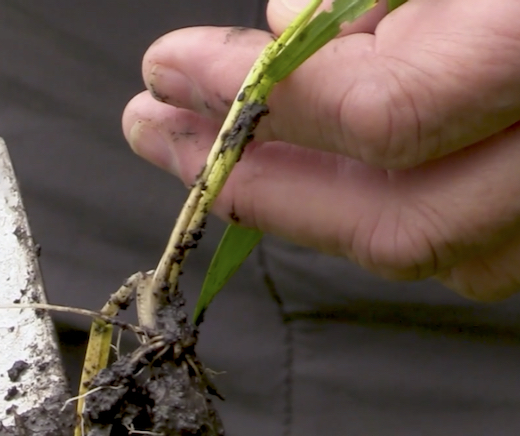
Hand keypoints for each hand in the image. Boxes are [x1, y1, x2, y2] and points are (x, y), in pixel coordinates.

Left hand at [122, 0, 519, 300]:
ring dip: (290, 199)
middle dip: (249, 181)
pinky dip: (354, 199)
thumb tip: (285, 27)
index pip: (386, 116)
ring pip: (410, 247)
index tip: (172, 65)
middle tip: (154, 130)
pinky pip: (442, 238)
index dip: (262, 96)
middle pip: (388, 225)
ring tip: (204, 147)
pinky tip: (299, 160)